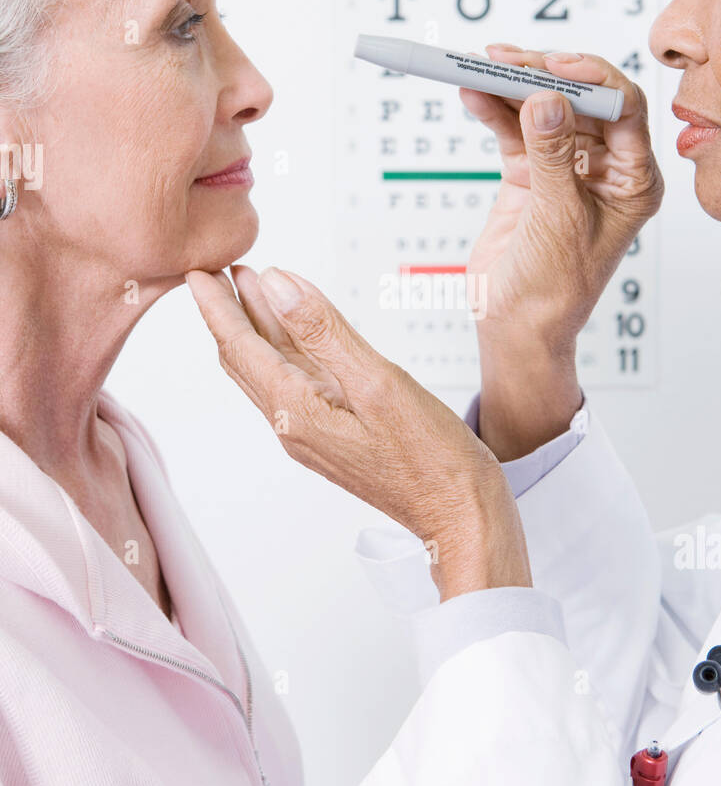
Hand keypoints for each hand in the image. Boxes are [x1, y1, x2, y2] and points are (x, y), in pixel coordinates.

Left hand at [185, 264, 530, 599]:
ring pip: (270, 370)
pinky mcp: (333, 435)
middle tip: (215, 272)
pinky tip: (296, 330)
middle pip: (245, 358)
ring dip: (257, 327)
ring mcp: (313, 432)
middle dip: (228, 312)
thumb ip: (325, 332)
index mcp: (297, 411)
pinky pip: (296, 382)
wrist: (458, 514)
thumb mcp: (378, 382)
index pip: (239, 347)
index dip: (216, 306)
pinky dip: (287, 347)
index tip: (197, 273)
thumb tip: (278, 286)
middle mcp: (294, 425)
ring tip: (250, 288)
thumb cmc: (431, 461)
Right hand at [460, 44, 663, 458]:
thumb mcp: (559, 219)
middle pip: (579, 100)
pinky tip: (474, 93)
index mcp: (635, 179)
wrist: (517, 326)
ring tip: (481, 67)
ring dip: (513, 86)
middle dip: (544, 75)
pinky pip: (514, 129)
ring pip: (543, 109)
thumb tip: (546, 98)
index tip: (556, 65)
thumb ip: (552, 156)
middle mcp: (605, 167)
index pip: (625, 109)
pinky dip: (494, 110)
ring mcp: (565, 167)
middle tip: (508, 60)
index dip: (593, 79)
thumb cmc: (556, 288)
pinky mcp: (530, 173)